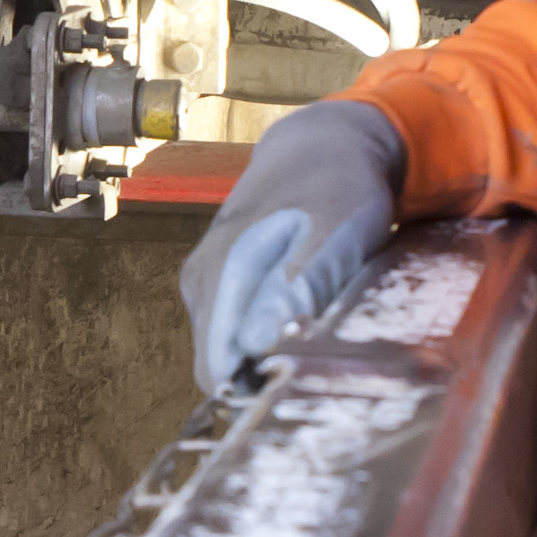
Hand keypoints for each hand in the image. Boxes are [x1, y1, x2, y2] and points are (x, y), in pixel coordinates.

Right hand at [175, 100, 406, 394]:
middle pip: (219, 365)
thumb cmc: (336, 188)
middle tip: (320, 367)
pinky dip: (267, 337)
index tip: (302, 388)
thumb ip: (294, 288)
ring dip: (267, 358)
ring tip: (317, 339)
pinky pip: (236, 329)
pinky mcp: (221, 282)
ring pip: (229, 349)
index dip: (256, 392)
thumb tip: (255, 345)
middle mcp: (201, 284)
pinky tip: (305, 319)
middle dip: (263, 379)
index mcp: (218, 275)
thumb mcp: (331, 234)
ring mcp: (206, 282)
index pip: (217, 370)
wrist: (323, 145)